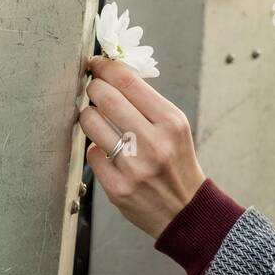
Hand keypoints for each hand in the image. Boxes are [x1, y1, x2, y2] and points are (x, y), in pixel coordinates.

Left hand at [78, 56, 205, 238]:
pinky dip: (95, 149)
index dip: (106, 67)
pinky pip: (91, 154)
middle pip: (105, 97)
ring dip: (88, 116)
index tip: (97, 64)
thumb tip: (111, 74)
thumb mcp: (175, 126)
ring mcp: (134, 167)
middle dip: (93, 87)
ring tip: (97, 120)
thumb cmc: (177, 162)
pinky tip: (107, 153)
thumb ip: (146, 101)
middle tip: (93, 89)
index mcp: (170, 122)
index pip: (128, 82)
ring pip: (90, 123)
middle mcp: (153, 143)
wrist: (186, 210)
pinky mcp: (117, 188)